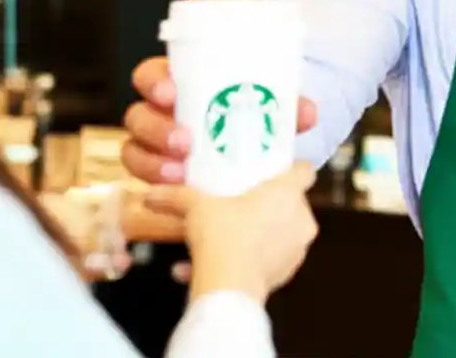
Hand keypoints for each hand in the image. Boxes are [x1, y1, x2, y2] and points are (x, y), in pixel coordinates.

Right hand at [121, 56, 318, 184]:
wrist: (253, 152)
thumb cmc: (253, 119)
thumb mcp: (267, 109)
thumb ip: (287, 109)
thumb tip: (308, 112)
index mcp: (181, 87)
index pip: (150, 76)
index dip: (154, 83)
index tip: (171, 93)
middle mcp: (161, 115)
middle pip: (137, 116)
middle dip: (157, 130)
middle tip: (185, 142)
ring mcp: (155, 147)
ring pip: (134, 150)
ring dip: (153, 163)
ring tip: (180, 173)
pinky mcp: (159, 175)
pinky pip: (144, 182)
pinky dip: (158, 187)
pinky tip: (180, 191)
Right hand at [144, 162, 318, 303]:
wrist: (229, 287)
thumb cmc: (223, 235)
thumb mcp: (197, 207)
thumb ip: (177, 195)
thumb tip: (151, 193)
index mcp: (288, 193)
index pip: (305, 171)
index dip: (291, 168)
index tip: (273, 170)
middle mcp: (301, 220)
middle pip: (291, 203)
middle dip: (268, 204)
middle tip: (240, 202)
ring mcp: (296, 249)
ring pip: (279, 234)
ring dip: (255, 234)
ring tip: (222, 237)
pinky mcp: (286, 275)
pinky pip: (265, 262)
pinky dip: (244, 261)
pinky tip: (211, 265)